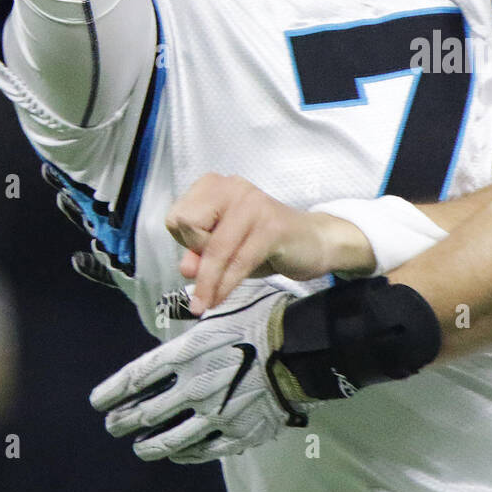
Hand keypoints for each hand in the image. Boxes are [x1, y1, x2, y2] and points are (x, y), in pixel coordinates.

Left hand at [89, 282, 311, 462]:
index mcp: (186, 354)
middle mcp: (194, 388)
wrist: (303, 349)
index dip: (113, 391)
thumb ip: (195, 315)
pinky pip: (204, 451)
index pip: (136, 377)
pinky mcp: (237, 434)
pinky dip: (186, 455)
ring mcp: (215, 415)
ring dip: (149, 446)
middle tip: (113, 426)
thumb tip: (177, 312)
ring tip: (140, 448)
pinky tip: (178, 455)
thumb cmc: (265, 318)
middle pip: (146, 413)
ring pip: (170, 441)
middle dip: (123, 421)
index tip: (98, 401)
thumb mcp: (224, 306)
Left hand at [167, 173, 374, 313]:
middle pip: (188, 226)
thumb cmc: (264, 242)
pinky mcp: (271, 227)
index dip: (184, 242)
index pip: (177, 216)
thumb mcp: (226, 249)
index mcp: (215, 186)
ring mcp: (253, 204)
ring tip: (203, 305)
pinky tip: (219, 300)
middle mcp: (232, 187)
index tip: (202, 253)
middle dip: (197, 255)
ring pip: (215, 248)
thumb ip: (201, 253)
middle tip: (214, 271)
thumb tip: (186, 268)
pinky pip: (239, 262)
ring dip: (207, 282)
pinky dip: (226, 285)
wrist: (314, 242)